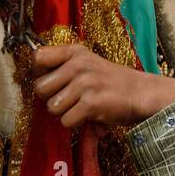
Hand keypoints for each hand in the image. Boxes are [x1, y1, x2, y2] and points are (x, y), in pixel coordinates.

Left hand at [33, 43, 174, 128]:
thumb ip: (63, 66)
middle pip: (40, 88)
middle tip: (68, 99)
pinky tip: (89, 116)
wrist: (141, 93)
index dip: (39, 73)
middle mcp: (77, 64)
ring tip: (81, 107)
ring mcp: (84, 83)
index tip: (51, 81)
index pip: (38, 57)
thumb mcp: (87, 63)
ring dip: (64, 112)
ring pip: (52, 107)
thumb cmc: (110, 81)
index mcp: (74, 52)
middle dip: (51, 98)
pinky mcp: (91, 103)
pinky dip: (75, 123)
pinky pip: (66, 121)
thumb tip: (34, 81)